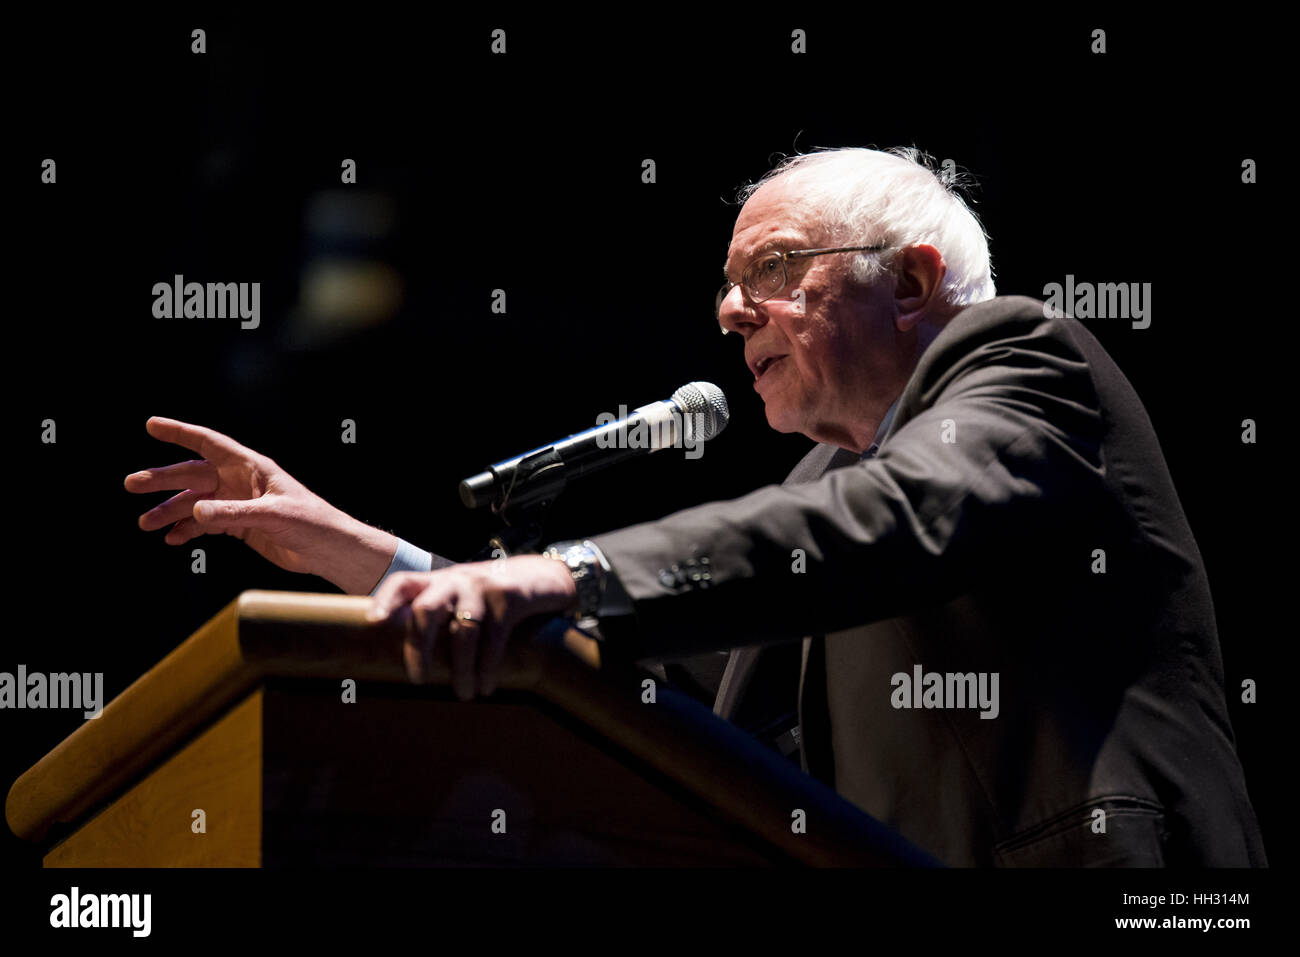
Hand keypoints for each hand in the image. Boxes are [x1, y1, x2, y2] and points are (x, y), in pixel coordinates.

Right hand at [125, 416, 398, 593]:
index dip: (180, 433)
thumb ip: (233, 513)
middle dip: (163, 479)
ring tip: (145, 523)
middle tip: (132, 484)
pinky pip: (205, 524)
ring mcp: (238, 504)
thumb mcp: (273, 515)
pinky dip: (188, 531)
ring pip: (195, 503)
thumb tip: (195, 512)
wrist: (328, 550)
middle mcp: (241, 482)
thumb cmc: (312, 523)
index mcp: (252, 467)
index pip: (209, 444)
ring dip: (170, 511)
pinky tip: (172, 539)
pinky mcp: (240, 526)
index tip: (151, 425)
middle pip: (194, 475)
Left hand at [366, 556, 578, 698]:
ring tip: (463, 694)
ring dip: (461, 669)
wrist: (540, 576)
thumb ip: (438, 614)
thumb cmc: (490, 597)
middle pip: (427, 610)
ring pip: (463, 632)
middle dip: (419, 648)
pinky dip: (488, 668)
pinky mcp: (508, 599)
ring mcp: (482, 588)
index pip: (404, 582)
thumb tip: (407, 658)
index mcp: (438, 581)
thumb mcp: (460, 596)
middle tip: (418, 680)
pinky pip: (493, 640)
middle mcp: (455, 581)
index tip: (373, 622)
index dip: (386, 600)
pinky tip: (486, 687)